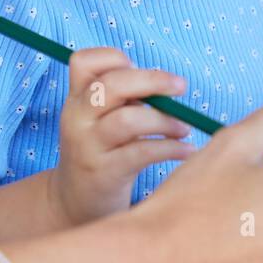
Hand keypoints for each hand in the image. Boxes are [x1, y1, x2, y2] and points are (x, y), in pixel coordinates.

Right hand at [48, 47, 195, 225]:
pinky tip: (187, 150)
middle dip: (152, 80)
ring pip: (127, 119)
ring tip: (184, 128)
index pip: (85, 61)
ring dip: (164, 120)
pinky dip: (170, 148)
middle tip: (181, 87)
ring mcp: (87, 146)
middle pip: (111, 84)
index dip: (115, 58)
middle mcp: (76, 118)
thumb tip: (167, 85)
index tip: (140, 73)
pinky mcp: (104, 173)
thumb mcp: (103, 120)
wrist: (75, 203)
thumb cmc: (102, 152)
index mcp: (77, 98)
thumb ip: (125, 99)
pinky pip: (141, 153)